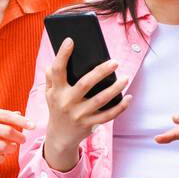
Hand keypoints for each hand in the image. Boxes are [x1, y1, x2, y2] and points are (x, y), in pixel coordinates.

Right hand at [0, 104, 33, 163]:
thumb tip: (19, 115)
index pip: (6, 116)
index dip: (22, 122)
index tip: (33, 126)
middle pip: (6, 132)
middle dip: (19, 137)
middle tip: (23, 139)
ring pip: (0, 146)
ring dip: (10, 148)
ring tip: (12, 148)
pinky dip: (1, 158)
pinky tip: (2, 156)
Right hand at [42, 38, 131, 157]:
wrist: (59, 136)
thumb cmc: (57, 108)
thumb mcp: (50, 93)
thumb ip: (51, 76)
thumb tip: (57, 58)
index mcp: (56, 91)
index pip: (57, 70)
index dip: (62, 55)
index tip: (71, 40)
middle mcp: (67, 102)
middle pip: (85, 84)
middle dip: (101, 71)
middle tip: (115, 62)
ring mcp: (79, 115)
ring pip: (101, 100)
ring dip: (115, 88)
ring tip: (125, 77)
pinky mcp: (89, 124)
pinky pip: (108, 115)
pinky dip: (120, 107)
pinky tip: (128, 97)